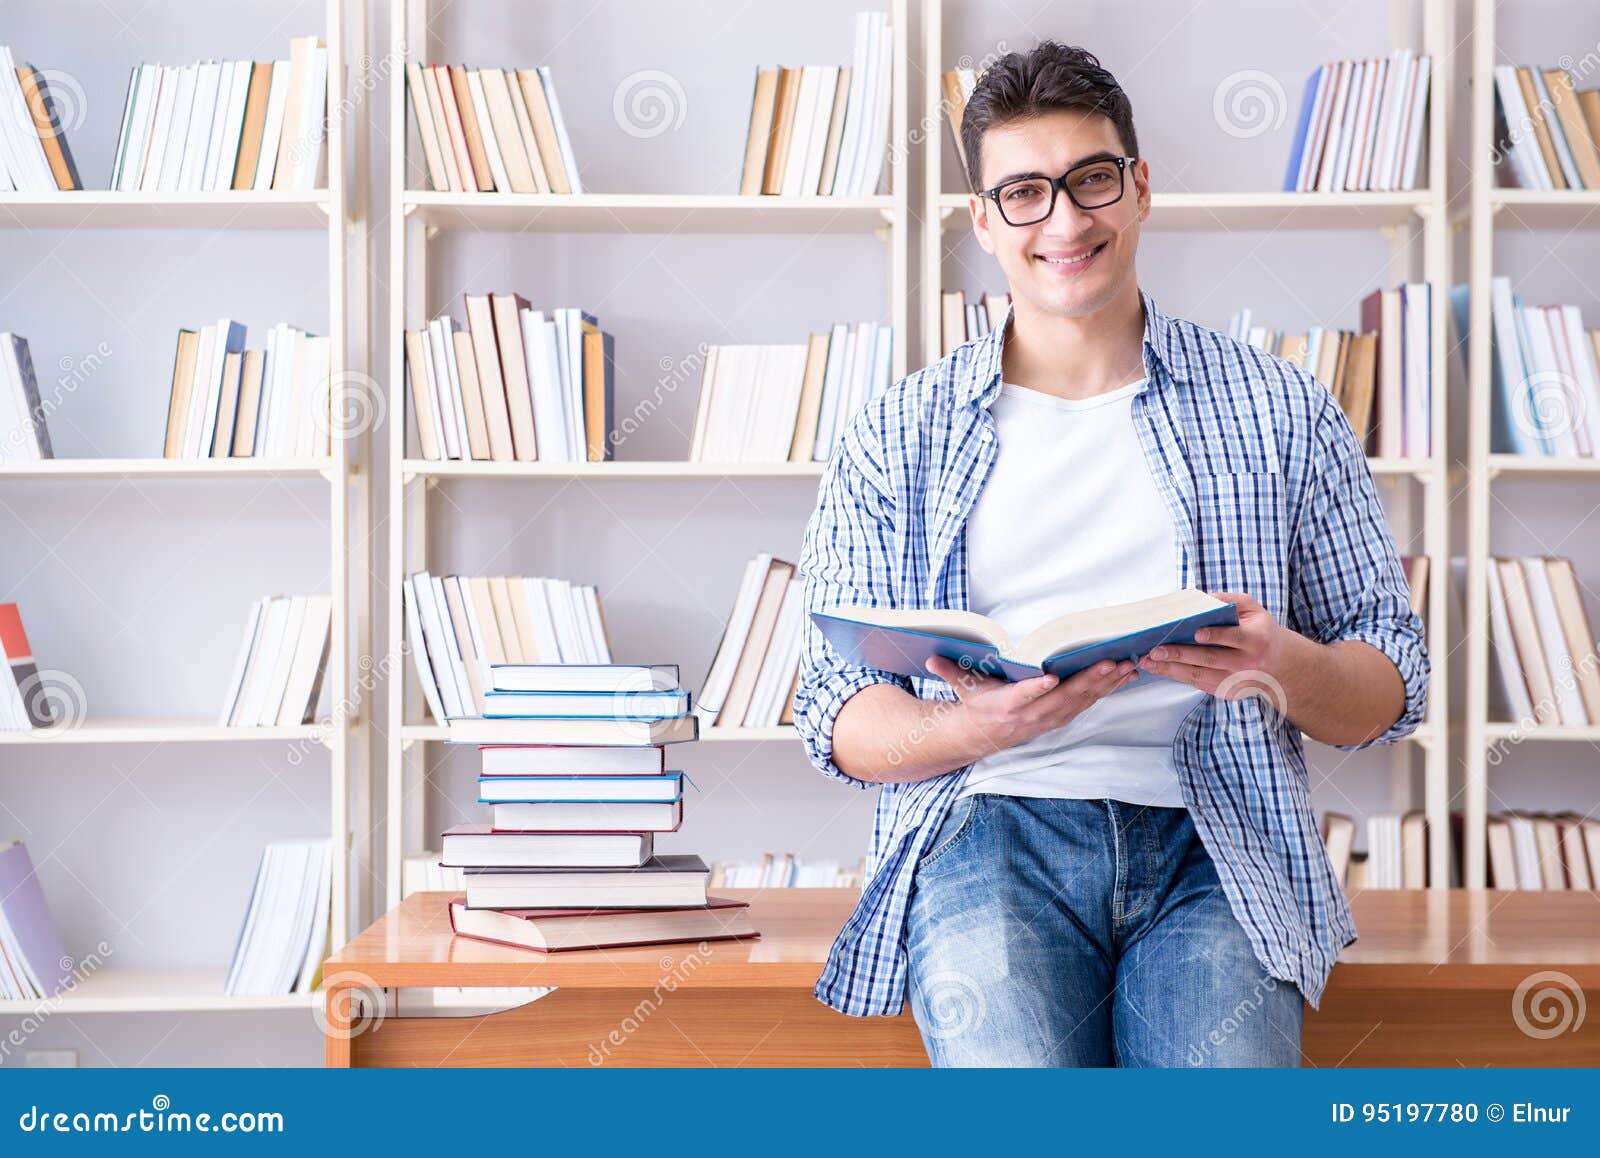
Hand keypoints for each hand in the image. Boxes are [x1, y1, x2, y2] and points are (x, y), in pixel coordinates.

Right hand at [924, 653, 1138, 759]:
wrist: (984, 735)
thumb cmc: (976, 704)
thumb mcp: (961, 688)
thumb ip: (948, 671)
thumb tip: (930, 658)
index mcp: (1007, 705)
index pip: (1023, 696)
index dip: (1036, 689)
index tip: (1050, 678)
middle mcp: (1032, 715)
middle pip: (1064, 698)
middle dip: (1089, 680)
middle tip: (1110, 661)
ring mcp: (1050, 718)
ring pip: (1083, 700)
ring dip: (1107, 684)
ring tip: (1127, 665)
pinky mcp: (1062, 716)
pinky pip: (1089, 702)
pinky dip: (1108, 689)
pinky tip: (1125, 675)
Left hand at [1136, 591, 1288, 698]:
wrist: (1279, 665)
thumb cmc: (1260, 631)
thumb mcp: (1253, 610)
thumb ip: (1229, 601)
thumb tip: (1200, 599)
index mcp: (1257, 640)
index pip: (1235, 638)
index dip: (1216, 635)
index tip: (1196, 633)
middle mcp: (1248, 663)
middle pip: (1210, 659)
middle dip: (1180, 654)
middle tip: (1155, 650)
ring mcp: (1236, 681)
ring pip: (1200, 675)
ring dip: (1171, 669)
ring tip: (1148, 662)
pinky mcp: (1227, 692)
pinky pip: (1198, 683)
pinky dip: (1177, 676)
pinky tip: (1159, 669)